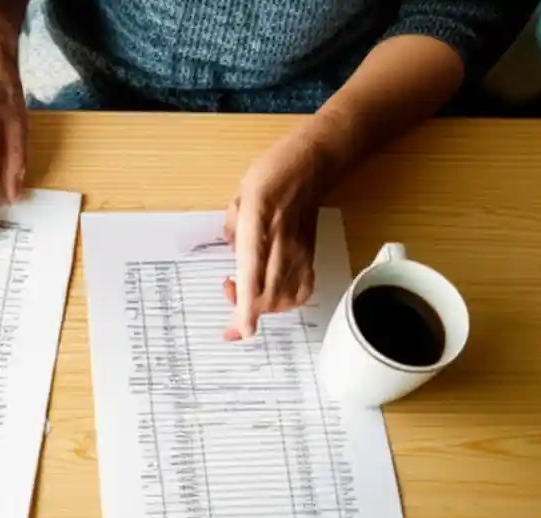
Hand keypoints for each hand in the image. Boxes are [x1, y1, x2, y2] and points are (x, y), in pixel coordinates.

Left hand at [223, 125, 340, 339]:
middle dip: (247, 311)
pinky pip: (301, 290)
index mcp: (257, 223)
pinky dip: (285, 301)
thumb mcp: (238, 198)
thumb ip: (233, 230)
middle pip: (268, 293)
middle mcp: (280, 241)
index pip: (251, 271)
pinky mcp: (310, 254)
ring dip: (263, 308)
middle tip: (230, 298)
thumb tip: (234, 258)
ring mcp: (299, 250)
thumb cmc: (269, 175)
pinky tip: (272, 295)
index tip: (243, 330)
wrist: (309, 164)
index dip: (247, 304)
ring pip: (284, 297)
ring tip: (247, 295)